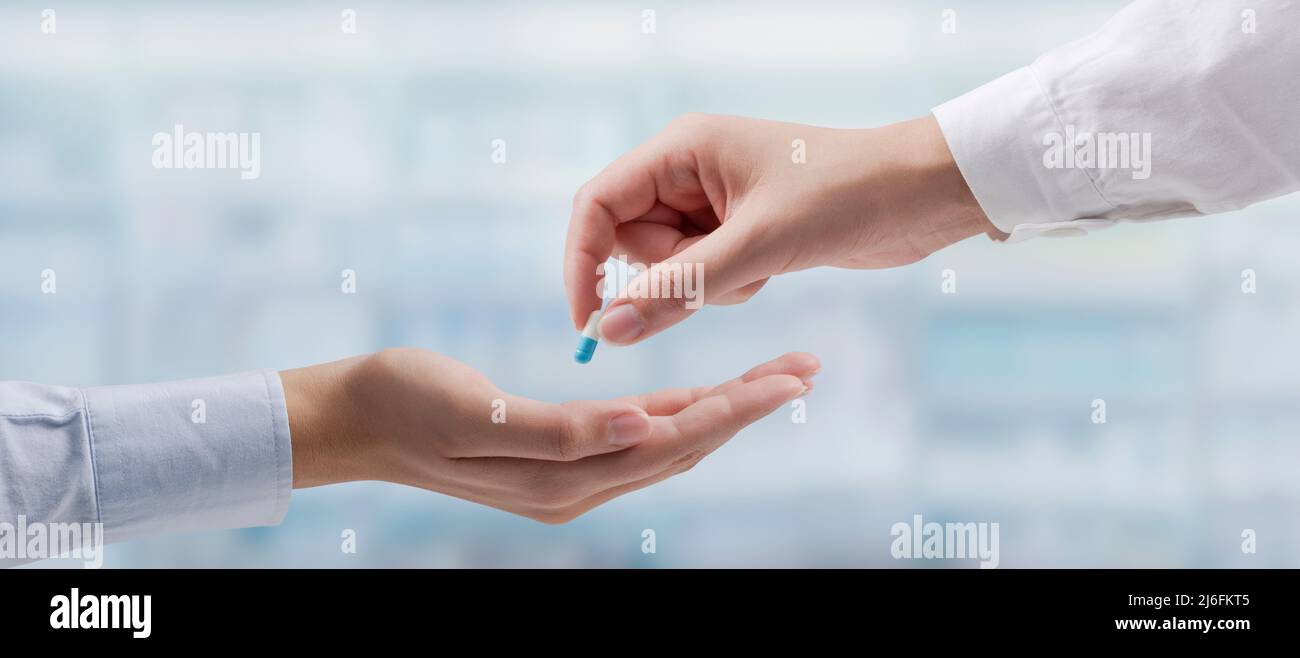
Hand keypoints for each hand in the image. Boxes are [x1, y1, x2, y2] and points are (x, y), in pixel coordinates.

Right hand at [281, 348, 817, 522]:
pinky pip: (633, 437)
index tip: (790, 379)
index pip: (673, 442)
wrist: (353, 419)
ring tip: (773, 377)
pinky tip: (701, 395)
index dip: (736, 409)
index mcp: (565, 476)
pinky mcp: (557, 454)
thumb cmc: (406, 403)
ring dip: (723, 410)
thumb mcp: (475, 413)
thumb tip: (642, 427)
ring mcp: (568, 474)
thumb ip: (561, 431)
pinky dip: (676, 414)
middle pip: (685, 445)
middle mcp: (578, 484)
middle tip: (806, 371)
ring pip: (668, 442)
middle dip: (748, 407)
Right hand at [564, 113, 998, 345]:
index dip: (583, 262)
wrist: (922, 195)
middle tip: (724, 274)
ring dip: (704, 285)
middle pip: (630, 240)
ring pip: (667, 264)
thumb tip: (611, 329)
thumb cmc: (847, 196)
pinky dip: (729, 285)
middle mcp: (688, 170)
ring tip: (761, 266)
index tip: (590, 322)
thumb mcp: (759, 246)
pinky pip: (702, 274)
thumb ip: (681, 289)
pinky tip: (774, 268)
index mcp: (681, 149)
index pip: (598, 204)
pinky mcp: (737, 230)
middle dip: (667, 274)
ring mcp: (712, 201)